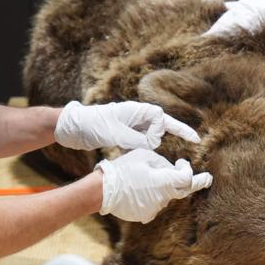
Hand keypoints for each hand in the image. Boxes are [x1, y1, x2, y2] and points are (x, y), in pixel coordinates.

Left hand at [55, 100, 199, 150]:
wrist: (72, 127)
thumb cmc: (94, 125)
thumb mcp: (116, 133)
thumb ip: (137, 138)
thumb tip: (154, 143)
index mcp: (135, 110)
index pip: (160, 117)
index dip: (171, 129)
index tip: (182, 140)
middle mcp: (135, 115)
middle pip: (161, 124)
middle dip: (173, 132)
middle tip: (192, 140)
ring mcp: (130, 124)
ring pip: (151, 133)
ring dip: (153, 142)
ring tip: (147, 150)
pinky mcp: (124, 133)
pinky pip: (141, 140)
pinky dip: (144, 146)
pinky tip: (140, 153)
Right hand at [96, 149, 212, 222]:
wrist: (102, 191)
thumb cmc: (124, 169)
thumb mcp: (145, 155)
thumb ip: (163, 163)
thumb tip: (172, 169)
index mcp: (165, 182)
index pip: (187, 178)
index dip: (188, 169)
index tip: (183, 162)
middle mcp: (163, 198)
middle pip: (183, 190)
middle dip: (195, 183)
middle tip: (207, 179)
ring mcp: (154, 209)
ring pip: (166, 196)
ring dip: (164, 187)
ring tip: (145, 177)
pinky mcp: (145, 215)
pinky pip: (155, 204)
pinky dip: (153, 196)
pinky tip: (142, 190)